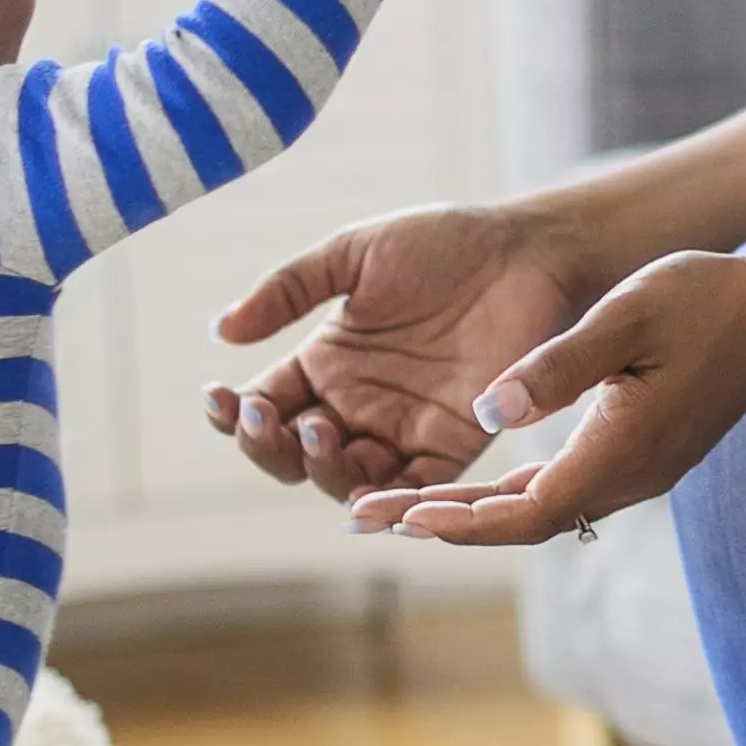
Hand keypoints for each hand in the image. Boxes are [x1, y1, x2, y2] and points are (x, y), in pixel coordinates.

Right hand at [204, 202, 600, 501]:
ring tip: (315, 429)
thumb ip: (289, 290)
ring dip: (316, 467)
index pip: (265, 404)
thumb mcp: (352, 255)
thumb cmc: (444, 244)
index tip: (218, 397)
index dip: (234, 412)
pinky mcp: (454, 444)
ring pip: (343, 478)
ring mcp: (404, 427)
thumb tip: (221, 331)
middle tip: (264, 415)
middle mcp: (359, 404)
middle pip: (293, 453)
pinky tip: (358, 496)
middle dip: (266, 444)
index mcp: (328, 361)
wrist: (527, 250)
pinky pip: (412, 490)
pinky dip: (383, 502)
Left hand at [345, 250, 745, 547]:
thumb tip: (490, 409)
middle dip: (443, 523)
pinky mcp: (639, 456)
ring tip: (398, 508)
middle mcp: (627, 477)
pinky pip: (561, 490)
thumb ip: (558, 366)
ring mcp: (636, 471)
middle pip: (521, 523)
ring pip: (539, 511)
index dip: (458, 521)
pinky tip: (471, 488)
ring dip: (471, 513)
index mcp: (619, 451)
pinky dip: (508, 495)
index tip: (398, 515)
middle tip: (363, 519)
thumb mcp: (626, 316)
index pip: (525, 512)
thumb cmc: (706, 301)